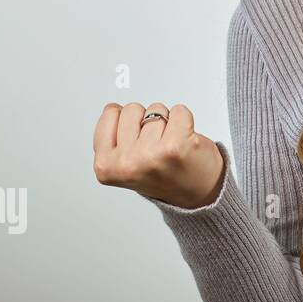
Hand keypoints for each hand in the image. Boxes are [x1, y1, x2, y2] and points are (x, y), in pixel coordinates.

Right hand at [93, 102, 225, 208]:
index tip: (136, 143)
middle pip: (132, 109)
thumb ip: (112, 138)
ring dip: (166, 123)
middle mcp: (126, 162)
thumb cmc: (163, 175)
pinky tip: (184, 139)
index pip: (111, 114)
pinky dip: (184, 119)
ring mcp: (151, 154)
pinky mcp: (177, 145)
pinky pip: (179, 110)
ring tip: (170, 146)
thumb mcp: (122, 163)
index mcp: (106, 166)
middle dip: (145, 121)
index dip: (127, 123)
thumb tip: (111, 108)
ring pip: (155, 109)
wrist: (197, 193)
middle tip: (155, 146)